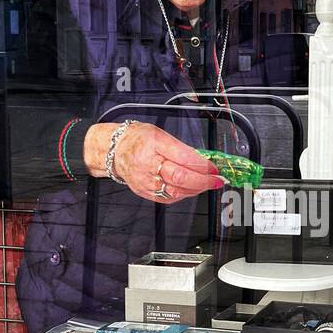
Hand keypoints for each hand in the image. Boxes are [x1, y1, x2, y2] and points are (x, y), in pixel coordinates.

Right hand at [82, 122, 222, 202]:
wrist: (116, 151)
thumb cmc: (137, 140)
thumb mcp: (160, 133)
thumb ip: (181, 148)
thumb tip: (202, 161)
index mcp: (153, 144)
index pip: (182, 157)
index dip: (201, 164)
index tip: (213, 167)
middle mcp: (147, 164)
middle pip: (179, 177)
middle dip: (203, 180)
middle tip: (217, 180)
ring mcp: (146, 181)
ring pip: (175, 191)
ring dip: (196, 189)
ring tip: (207, 185)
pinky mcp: (145, 192)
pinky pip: (168, 198)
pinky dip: (184, 195)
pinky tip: (192, 190)